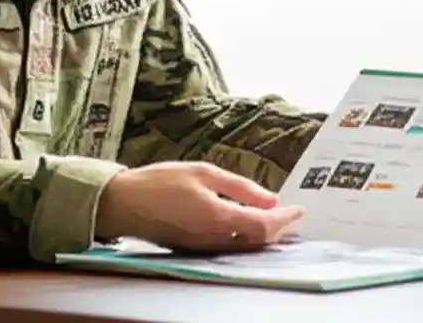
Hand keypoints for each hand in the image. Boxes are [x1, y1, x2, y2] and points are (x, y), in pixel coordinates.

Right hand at [94, 161, 303, 250]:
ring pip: (244, 247)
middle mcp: (214, 239)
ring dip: (263, 235)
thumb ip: (239, 187)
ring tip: (278, 219)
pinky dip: (245, 238)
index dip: (285, 219)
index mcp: (218, 218)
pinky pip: (229, 247)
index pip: (264, 225)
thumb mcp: (203, 173)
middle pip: (258, 241)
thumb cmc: (160, 182)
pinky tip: (249, 225)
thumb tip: (271, 199)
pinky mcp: (194, 249)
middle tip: (292, 215)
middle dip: (279, 229)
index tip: (300, 209)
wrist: (123, 204)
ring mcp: (203, 247)